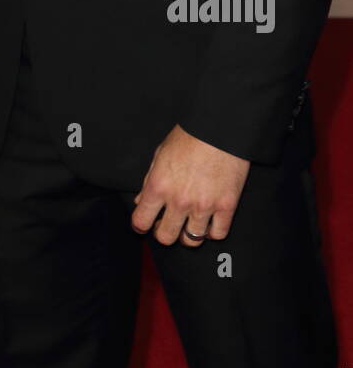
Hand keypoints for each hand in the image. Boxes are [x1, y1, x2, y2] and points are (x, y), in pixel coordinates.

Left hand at [131, 124, 249, 246]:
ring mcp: (204, 206)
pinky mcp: (226, 206)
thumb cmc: (189, 137)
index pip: (141, 221)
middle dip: (164, 233)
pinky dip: (213, 232)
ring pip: (192, 240)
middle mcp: (179, 200)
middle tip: (169, 224)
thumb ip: (150, 181)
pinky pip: (218, 234)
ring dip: (189, 234)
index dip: (140, 225)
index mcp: (159, 186)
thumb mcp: (160, 154)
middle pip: (165, 237)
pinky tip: (210, 222)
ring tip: (190, 223)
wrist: (219, 128)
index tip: (144, 224)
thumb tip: (141, 201)